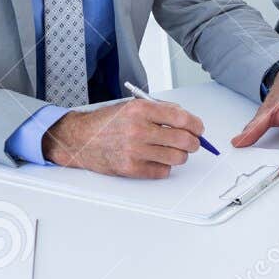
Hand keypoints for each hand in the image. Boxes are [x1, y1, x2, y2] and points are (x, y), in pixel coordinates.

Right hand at [42, 98, 203, 178]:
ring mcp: (135, 151)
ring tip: (173, 151)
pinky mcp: (131, 168)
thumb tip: (186, 120)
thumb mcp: (131, 106)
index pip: (181, 117)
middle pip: (183, 140)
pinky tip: (156, 159)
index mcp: (141, 110)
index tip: (198, 129)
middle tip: (191, 143)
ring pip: (177, 158)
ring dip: (180, 156)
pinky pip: (163, 171)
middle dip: (193, 143)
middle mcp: (138, 129)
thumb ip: (159, 110)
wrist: (80, 139)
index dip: (196, 125)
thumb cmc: (106, 123)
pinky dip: (164, 167)